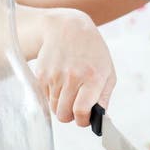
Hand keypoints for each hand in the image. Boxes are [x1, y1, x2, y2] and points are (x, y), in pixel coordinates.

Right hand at [34, 10, 116, 125]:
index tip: (84, 118)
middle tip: (76, 106)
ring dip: (61, 105)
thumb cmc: (92, 51)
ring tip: (69, 91)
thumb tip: (99, 119)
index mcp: (92, 77)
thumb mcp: (107, 71)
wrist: (68, 28)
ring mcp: (55, 75)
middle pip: (64, 114)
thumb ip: (104, 97)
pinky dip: (52, 96)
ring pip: (54, 109)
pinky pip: (45, 98)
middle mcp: (72, 77)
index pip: (81, 111)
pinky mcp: (41, 74)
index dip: (82, 120)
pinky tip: (60, 81)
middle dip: (71, 115)